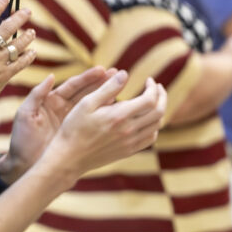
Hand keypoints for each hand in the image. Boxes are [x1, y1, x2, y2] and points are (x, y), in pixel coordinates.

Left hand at [0, 68, 113, 182]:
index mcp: (51, 101)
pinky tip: (117, 107)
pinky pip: (93, 121)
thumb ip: (36, 95)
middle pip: (86, 91)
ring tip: (121, 86)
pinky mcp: (78, 134)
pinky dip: (105, 113)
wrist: (25, 165)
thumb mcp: (25, 115)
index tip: (102, 70)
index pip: (73, 85)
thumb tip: (51, 76)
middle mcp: (64, 108)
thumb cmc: (21, 140)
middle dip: (101, 82)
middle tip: (117, 74)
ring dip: (106, 95)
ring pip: (92, 105)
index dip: (87, 77)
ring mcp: (73, 121)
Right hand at [43, 70, 167, 180]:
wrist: (69, 158)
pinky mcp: (128, 151)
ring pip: (157, 125)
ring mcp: (130, 143)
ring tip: (153, 101)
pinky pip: (150, 138)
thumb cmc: (74, 128)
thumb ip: (108, 88)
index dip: (153, 88)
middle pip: (159, 112)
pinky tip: (147, 119)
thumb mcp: (87, 103)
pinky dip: (154, 127)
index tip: (149, 80)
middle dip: (162, 96)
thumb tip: (125, 73)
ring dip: (159, 110)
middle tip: (158, 87)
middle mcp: (129, 131)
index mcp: (119, 116)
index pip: (150, 100)